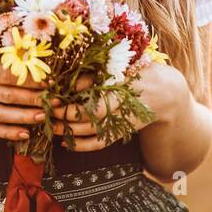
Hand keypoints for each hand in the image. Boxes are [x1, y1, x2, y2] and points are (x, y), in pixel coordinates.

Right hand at [0, 43, 50, 141]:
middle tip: (56, 98)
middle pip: (5, 95)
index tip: (48, 76)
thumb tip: (19, 38)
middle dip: (33, 97)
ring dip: (24, 116)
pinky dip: (6, 133)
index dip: (27, 76)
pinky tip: (24, 133)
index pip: (3, 73)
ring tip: (45, 116)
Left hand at [48, 62, 186, 151]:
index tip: (51, 93)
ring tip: (50, 124)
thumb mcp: (123, 65)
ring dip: (69, 131)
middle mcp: (123, 107)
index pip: (94, 96)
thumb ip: (97, 72)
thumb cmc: (140, 71)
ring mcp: (122, 122)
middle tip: (45, 109)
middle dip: (65, 115)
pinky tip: (65, 142)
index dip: (71, 97)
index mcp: (124, 86)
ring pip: (92, 132)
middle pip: (90, 116)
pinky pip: (100, 144)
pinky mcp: (121, 132)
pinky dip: (82, 146)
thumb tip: (71, 81)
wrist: (166, 94)